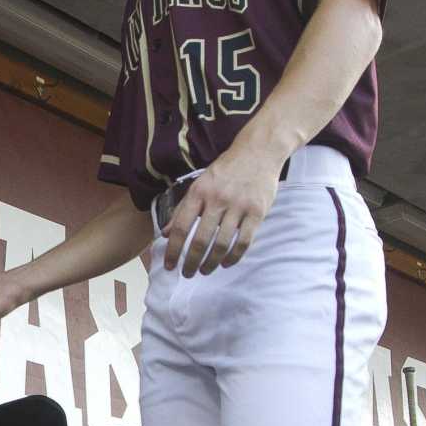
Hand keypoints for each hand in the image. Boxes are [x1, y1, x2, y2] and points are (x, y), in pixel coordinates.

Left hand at [162, 139, 284, 274]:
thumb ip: (183, 208)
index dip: (173, 250)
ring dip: (211, 262)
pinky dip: (234, 256)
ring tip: (205, 270)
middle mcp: (217, 199)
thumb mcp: (199, 183)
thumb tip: (166, 232)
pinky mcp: (257, 211)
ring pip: (222, 243)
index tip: (169, 265)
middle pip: (201, 239)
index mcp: (199, 192)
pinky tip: (226, 263)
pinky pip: (244, 241)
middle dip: (191, 261)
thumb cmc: (226, 169)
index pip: (182, 227)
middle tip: (187, 273)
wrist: (259, 151)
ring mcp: (239, 206)